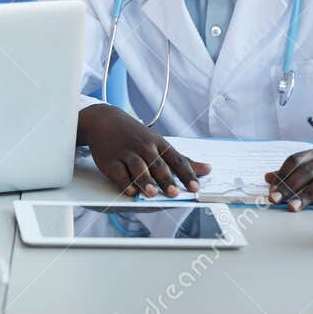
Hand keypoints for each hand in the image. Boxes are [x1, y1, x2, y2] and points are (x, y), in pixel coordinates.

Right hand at [78, 104, 210, 197]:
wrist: (104, 120)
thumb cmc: (136, 136)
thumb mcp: (159, 143)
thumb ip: (182, 160)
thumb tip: (207, 170)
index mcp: (159, 144)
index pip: (176, 160)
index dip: (187, 174)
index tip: (196, 188)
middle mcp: (144, 148)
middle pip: (157, 165)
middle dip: (166, 179)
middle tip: (174, 193)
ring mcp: (126, 153)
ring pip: (138, 168)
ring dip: (145, 181)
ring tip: (152, 193)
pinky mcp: (110, 161)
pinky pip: (118, 173)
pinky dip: (124, 182)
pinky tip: (130, 191)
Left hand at [265, 149, 312, 210]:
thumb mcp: (308, 166)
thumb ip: (289, 172)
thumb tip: (268, 177)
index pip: (294, 160)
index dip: (281, 175)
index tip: (271, 190)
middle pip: (305, 172)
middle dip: (289, 187)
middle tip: (276, 199)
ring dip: (305, 196)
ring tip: (293, 207)